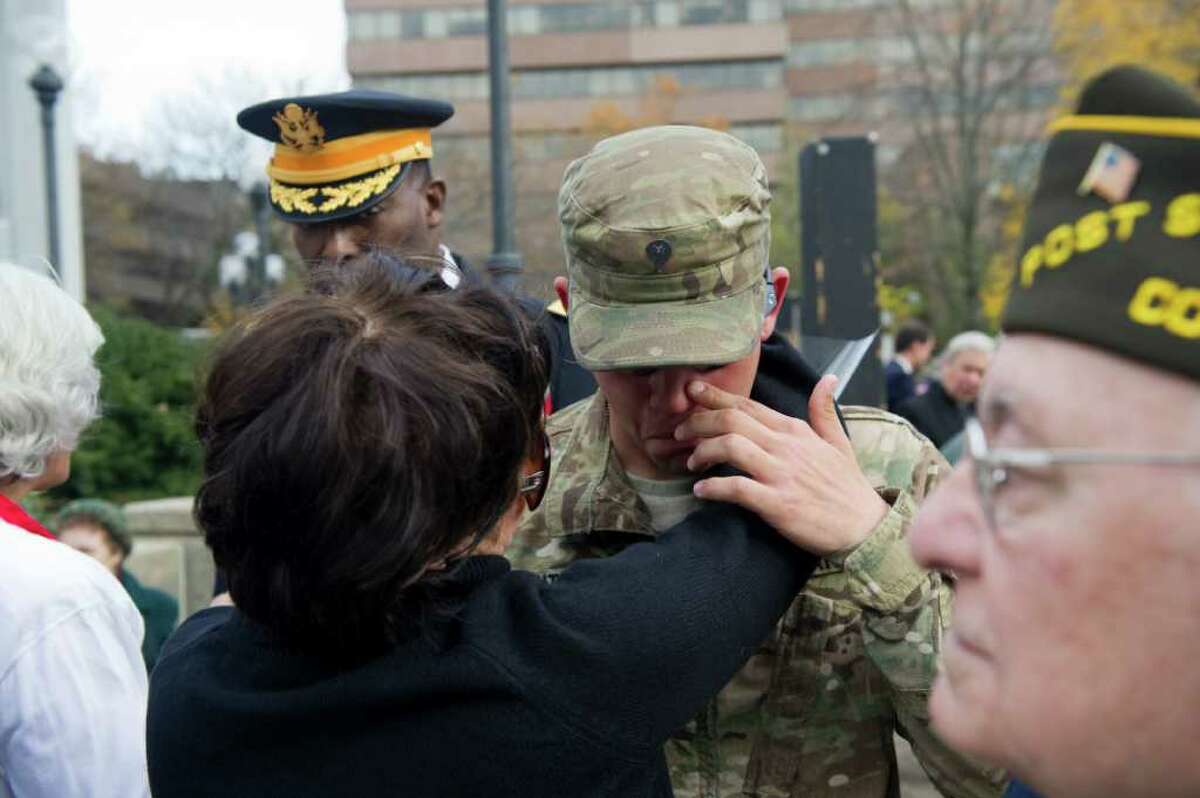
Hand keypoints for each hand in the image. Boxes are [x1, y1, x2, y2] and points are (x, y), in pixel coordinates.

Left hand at [675, 375, 888, 555]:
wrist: (865, 527)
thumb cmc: (848, 486)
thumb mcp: (839, 442)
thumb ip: (824, 410)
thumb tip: (828, 378)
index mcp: (796, 431)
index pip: (748, 406)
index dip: (715, 397)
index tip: (691, 392)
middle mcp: (787, 447)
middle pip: (732, 420)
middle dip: (698, 421)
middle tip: (680, 431)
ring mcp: (782, 474)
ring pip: (731, 447)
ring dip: (703, 452)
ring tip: (691, 463)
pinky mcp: (778, 504)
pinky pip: (737, 488)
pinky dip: (714, 487)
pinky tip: (702, 491)